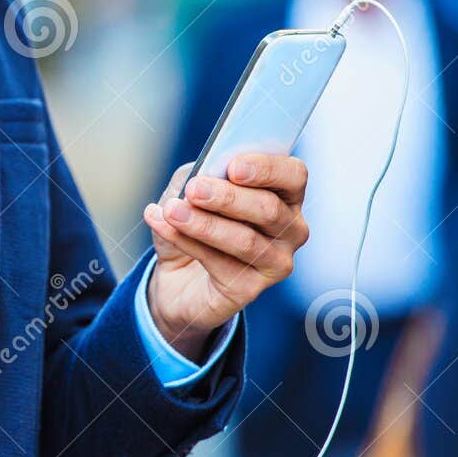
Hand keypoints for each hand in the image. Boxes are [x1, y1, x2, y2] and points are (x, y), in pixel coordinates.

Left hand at [142, 154, 309, 359]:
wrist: (177, 272)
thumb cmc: (195, 222)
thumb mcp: (193, 189)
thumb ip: (202, 174)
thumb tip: (202, 173)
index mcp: (284, 195)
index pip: (293, 175)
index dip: (267, 169)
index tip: (233, 166)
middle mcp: (290, 229)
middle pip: (269, 209)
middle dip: (227, 197)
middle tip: (194, 189)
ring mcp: (275, 262)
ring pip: (245, 240)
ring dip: (204, 223)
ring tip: (172, 210)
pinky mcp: (250, 289)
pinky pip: (219, 263)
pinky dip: (186, 241)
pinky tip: (163, 226)